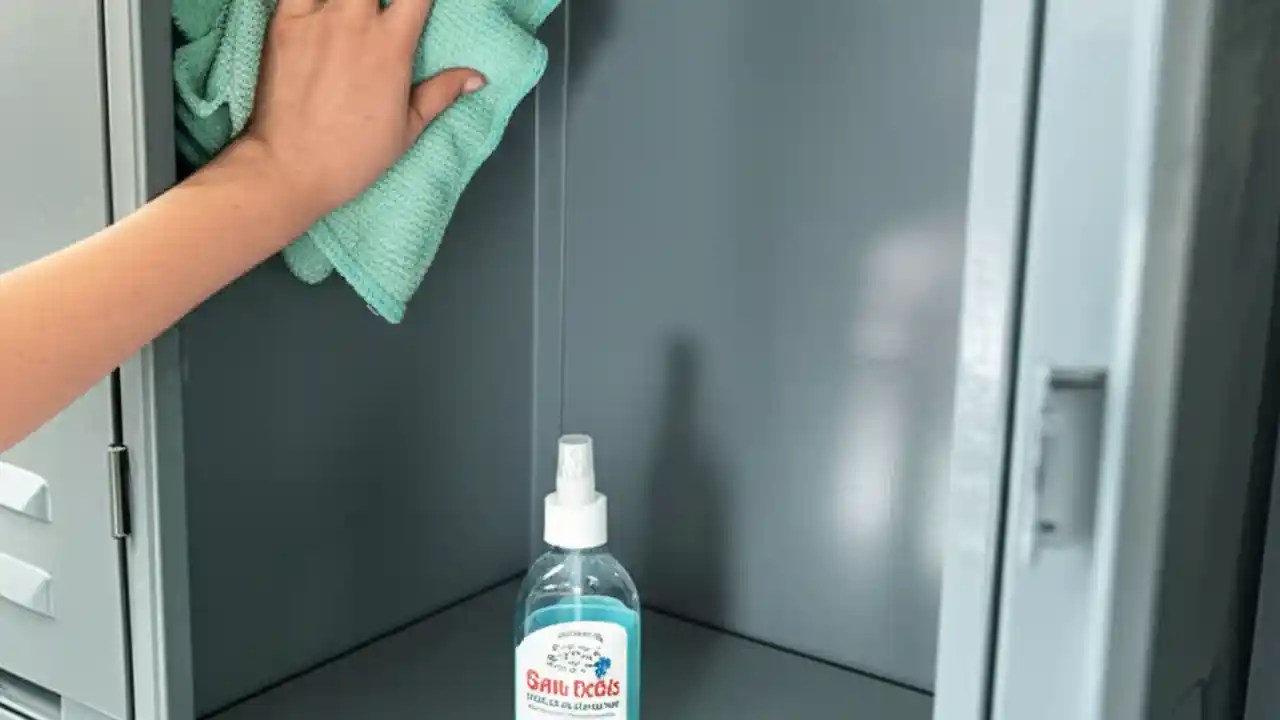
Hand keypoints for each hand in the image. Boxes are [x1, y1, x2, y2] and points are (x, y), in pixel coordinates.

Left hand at [231, 0, 484, 223]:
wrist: (290, 168)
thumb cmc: (353, 155)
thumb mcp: (408, 128)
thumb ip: (442, 93)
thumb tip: (477, 78)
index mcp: (392, 45)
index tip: (420, 5)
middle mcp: (354, 22)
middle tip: (382, 10)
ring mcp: (315, 18)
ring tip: (356, 10)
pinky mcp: (283, 23)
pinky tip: (320, 7)